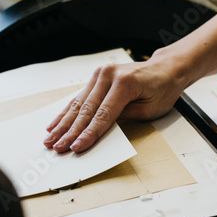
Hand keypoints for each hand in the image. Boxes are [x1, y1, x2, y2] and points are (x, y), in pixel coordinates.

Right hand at [44, 57, 186, 152]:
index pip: (103, 115)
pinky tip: (54, 123)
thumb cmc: (162, 89)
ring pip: (78, 104)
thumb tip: (99, 132)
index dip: (88, 134)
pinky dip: (66, 112)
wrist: (166, 68)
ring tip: (50, 139)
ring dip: (62, 124)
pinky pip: (79, 97)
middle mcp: (109, 75)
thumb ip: (123, 119)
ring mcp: (101, 74)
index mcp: (125, 83)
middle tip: (57, 147)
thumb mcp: (149, 110)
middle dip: (70, 132)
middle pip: (86, 110)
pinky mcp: (97, 77)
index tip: (76, 148)